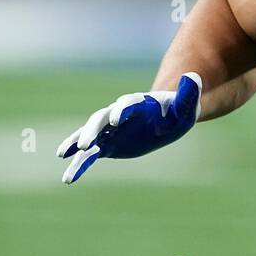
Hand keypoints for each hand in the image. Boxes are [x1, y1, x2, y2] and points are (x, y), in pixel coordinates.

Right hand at [56, 72, 201, 184]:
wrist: (166, 120)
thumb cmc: (177, 111)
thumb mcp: (186, 105)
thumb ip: (189, 93)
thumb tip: (193, 77)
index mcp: (138, 103)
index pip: (127, 104)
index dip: (121, 110)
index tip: (116, 121)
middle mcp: (118, 114)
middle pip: (101, 119)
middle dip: (92, 130)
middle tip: (85, 144)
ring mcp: (110, 130)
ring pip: (89, 134)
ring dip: (77, 143)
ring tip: (62, 154)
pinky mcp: (107, 144)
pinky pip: (90, 155)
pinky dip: (79, 164)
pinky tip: (68, 178)